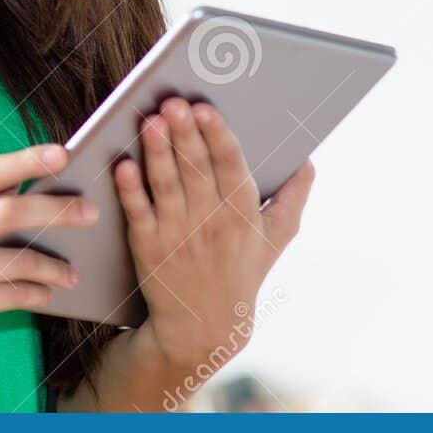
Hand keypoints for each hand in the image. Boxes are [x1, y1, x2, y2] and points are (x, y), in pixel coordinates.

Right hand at [0, 142, 95, 387]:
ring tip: (73, 272)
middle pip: (6, 211)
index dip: (26, 161)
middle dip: (56, 210)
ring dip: (54, 266)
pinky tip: (49, 294)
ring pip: (17, 259)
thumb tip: (32, 184)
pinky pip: (14, 295)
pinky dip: (37, 294)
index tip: (63, 153)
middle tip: (91, 212)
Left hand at [113, 97, 313, 374]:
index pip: (232, 167)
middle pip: (197, 169)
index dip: (218, 136)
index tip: (206, 108)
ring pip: (167, 185)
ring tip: (151, 122)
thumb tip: (309, 160)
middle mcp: (211, 223)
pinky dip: (130, 189)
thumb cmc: (239, 275)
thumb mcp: (275, 240)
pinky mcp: (147, 247)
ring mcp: (177, 234)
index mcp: (243, 215)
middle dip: (185, 134)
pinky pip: (138, 213)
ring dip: (158, 153)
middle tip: (174, 102)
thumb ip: (293, 199)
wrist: (204, 330)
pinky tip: (123, 165)